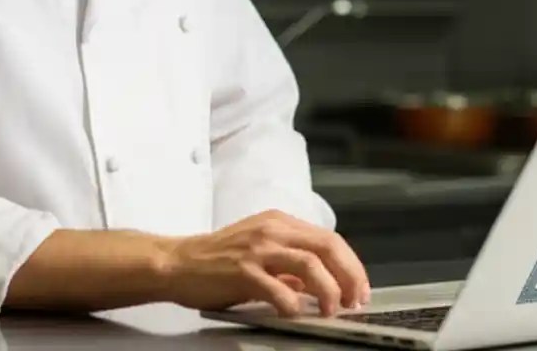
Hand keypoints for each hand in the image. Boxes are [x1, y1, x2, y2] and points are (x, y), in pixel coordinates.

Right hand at [165, 210, 371, 316]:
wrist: (176, 262)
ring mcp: (257, 248)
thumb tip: (322, 284)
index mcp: (280, 223)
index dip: (351, 265)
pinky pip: (277, 287)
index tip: (360, 289)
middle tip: (355, 301)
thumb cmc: (218, 261)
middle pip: (327, 247)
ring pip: (309, 263)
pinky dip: (292, 303)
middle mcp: (273, 230)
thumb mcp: (261, 253)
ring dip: (328, 290)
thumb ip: (291, 265)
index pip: (330, 239)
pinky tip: (294, 313)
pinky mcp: (241, 270)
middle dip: (349, 276)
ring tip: (331, 310)